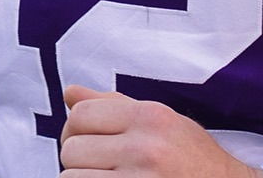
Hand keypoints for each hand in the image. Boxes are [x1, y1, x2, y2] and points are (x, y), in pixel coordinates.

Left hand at [59, 85, 262, 177]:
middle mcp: (145, 148)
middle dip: (76, 159)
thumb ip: (114, 105)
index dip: (74, 129)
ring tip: (104, 177)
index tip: (86, 140)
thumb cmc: (193, 158)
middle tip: (97, 166)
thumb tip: (69, 93)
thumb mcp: (162, 122)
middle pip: (71, 148)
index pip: (80, 114)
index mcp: (150, 117)